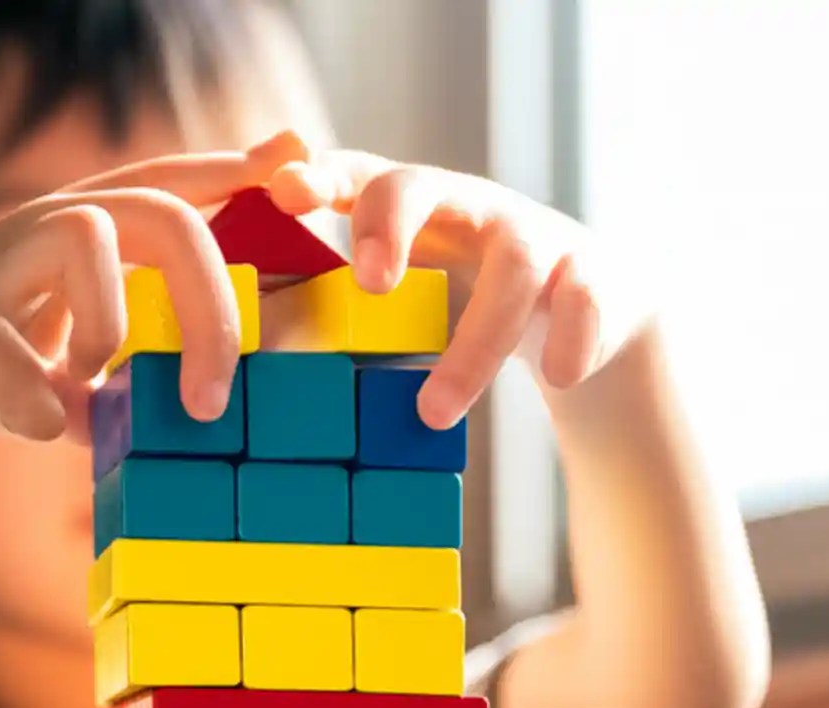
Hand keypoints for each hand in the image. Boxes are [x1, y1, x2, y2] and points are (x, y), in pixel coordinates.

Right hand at [0, 132, 308, 488]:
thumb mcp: (79, 360)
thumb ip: (139, 352)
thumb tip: (228, 387)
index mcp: (78, 237)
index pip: (170, 185)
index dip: (236, 172)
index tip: (303, 168)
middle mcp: (36, 234)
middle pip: (157, 212)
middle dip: (209, 301)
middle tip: (215, 397)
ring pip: (84, 236)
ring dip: (109, 329)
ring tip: (89, 388)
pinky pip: (14, 359)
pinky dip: (41, 409)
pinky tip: (35, 428)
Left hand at [268, 149, 654, 428]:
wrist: (590, 303)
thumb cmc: (467, 298)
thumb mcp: (406, 291)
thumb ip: (334, 307)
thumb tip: (237, 358)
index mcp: (412, 211)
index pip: (358, 174)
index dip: (321, 176)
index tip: (285, 192)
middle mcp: (469, 209)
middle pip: (423, 185)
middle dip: (389, 225)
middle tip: (368, 283)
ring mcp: (535, 238)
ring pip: (514, 265)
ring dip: (474, 341)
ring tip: (434, 411)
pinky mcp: (591, 276)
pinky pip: (586, 296)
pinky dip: (573, 335)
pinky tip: (556, 375)